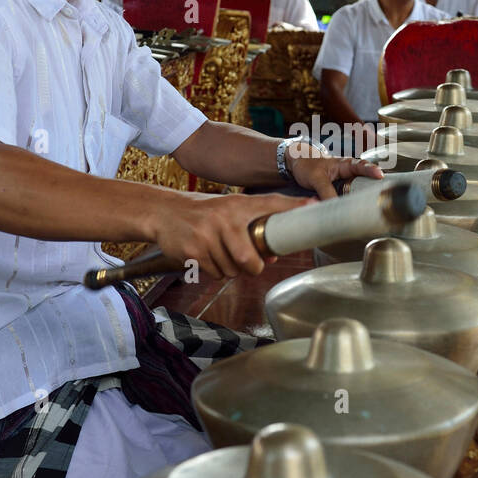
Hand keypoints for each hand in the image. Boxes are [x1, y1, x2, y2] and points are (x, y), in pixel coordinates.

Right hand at [150, 192, 308, 278]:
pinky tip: (205, 256)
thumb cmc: (203, 214)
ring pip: (232, 270)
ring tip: (220, 253)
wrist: (163, 212)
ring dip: (229, 269)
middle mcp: (225, 218)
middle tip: (250, 264)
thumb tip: (274, 255)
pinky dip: (213, 270)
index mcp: (238, 205)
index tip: (315, 206)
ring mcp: (208, 235)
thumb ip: (251, 227)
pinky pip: (214, 273)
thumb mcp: (228, 211)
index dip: (293, 207)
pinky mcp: (193, 250)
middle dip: (253, 267)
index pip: (271, 204)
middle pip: (250, 259)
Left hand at [288, 142, 383, 198]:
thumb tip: (333, 207)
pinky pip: (350, 199)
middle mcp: (348, 173)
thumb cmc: (307, 165)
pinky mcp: (341, 193)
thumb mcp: (316, 179)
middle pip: (366, 180)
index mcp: (344, 164)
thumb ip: (325, 192)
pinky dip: (354, 204)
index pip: (361, 166)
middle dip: (376, 185)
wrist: (297, 165)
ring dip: (365, 196)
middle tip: (384, 192)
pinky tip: (360, 212)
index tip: (380, 175)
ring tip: (374, 204)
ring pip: (359, 190)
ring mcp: (346, 183)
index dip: (371, 170)